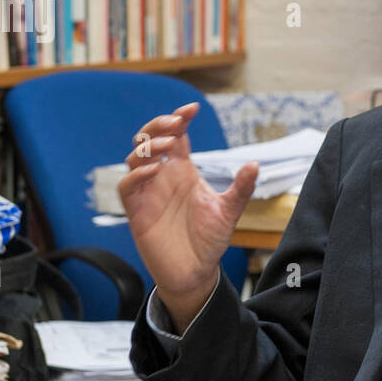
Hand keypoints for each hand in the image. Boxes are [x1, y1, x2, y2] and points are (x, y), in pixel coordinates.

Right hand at [117, 101, 257, 330]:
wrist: (195, 272)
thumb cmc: (209, 240)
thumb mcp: (229, 211)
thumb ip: (241, 188)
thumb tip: (254, 165)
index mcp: (183, 171)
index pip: (176, 135)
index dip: (179, 118)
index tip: (192, 108)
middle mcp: (163, 177)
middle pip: (150, 140)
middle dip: (158, 125)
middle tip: (176, 121)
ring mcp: (148, 193)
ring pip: (134, 158)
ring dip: (148, 147)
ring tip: (169, 145)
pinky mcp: (136, 212)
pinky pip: (126, 186)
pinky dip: (136, 175)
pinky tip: (154, 170)